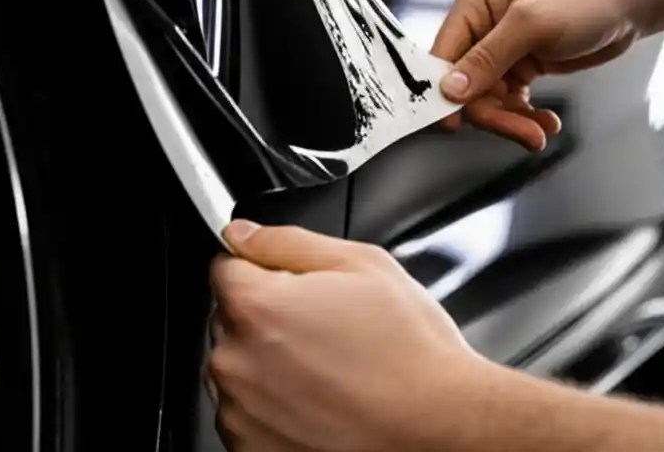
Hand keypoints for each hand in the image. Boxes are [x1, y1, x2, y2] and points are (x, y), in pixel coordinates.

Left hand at [207, 221, 490, 451]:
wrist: (438, 428)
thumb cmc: (410, 354)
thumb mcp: (362, 265)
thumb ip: (287, 241)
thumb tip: (244, 234)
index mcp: (257, 307)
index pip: (225, 267)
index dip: (264, 268)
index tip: (294, 283)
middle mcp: (236, 363)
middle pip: (232, 318)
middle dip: (269, 315)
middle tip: (325, 327)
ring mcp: (240, 411)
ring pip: (240, 366)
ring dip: (269, 362)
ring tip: (329, 369)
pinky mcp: (250, 448)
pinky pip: (248, 411)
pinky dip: (274, 404)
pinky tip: (321, 400)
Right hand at [431, 0, 642, 147]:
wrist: (630, 4)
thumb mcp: (532, 25)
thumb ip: (488, 58)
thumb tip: (448, 90)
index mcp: (475, 2)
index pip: (443, 54)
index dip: (442, 91)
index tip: (451, 125)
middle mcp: (482, 25)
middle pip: (466, 84)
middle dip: (492, 113)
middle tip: (521, 133)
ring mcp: (501, 48)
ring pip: (489, 98)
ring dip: (512, 120)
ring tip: (539, 134)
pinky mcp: (521, 65)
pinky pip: (510, 101)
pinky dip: (525, 116)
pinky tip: (546, 124)